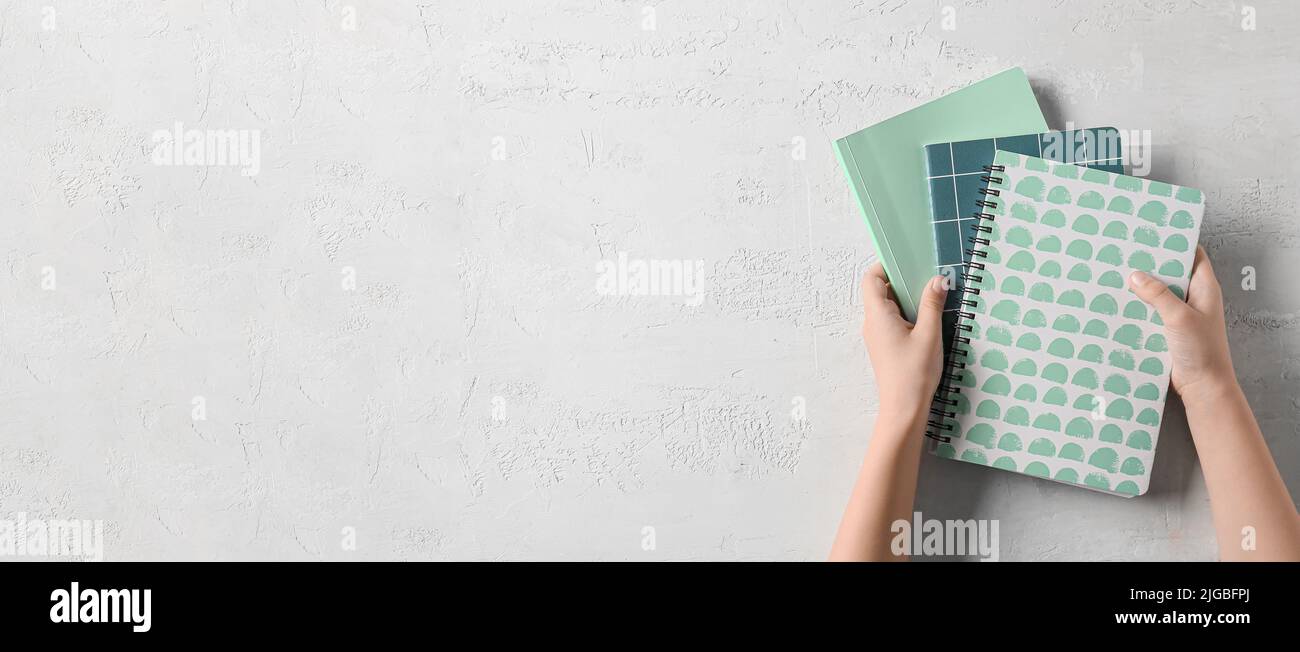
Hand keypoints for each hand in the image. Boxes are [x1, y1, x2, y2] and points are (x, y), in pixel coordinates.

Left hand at [860, 263, 947, 417]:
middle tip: (926, 277)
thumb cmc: (914, 373)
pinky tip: (926, 318)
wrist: (904, 408)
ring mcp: (877, 335)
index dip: (885, 266)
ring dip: (907, 298)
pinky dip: (907, 313)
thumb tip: (937, 279)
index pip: (871, 279)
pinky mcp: (885, 346)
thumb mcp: (929, 334)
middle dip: (902, 281)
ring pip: (887, 306)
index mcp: (877, 315)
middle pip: (880, 290)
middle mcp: (872, 323)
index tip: (907, 261)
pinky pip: (892, 320)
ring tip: (931, 296)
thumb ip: (932, 303)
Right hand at [1128, 246, 1236, 403]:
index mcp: (1205, 288)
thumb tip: (1135, 275)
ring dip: (1141, 287)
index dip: (1176, 243)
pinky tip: (1119, 303)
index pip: (1193, 256)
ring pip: (1159, 293)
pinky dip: (1138, 307)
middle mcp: (1194, 298)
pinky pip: (1151, 312)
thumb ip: (1158, 294)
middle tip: (1127, 253)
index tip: (1153, 233)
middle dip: (1152, 264)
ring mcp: (1181, 314)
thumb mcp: (1179, 317)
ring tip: (1117, 275)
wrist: (1203, 386)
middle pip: (1172, 273)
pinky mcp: (1168, 330)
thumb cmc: (1201, 350)